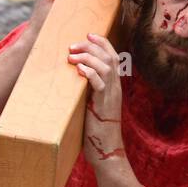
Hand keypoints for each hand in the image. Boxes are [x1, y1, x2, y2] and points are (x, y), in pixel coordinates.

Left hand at [68, 32, 125, 166]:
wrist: (106, 151)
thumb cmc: (96, 130)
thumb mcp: (92, 106)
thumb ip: (88, 92)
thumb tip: (74, 80)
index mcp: (114, 87)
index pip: (113, 57)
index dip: (102, 43)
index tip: (89, 34)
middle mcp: (115, 88)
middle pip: (110, 57)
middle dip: (91, 46)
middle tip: (73, 45)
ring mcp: (111, 96)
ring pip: (106, 66)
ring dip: (88, 57)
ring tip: (71, 55)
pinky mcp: (104, 105)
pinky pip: (100, 83)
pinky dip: (90, 73)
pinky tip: (79, 69)